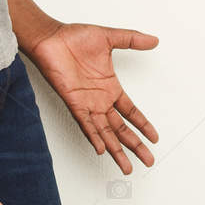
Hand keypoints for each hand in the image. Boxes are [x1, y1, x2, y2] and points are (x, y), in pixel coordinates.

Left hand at [26, 23, 159, 174]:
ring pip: (106, 133)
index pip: (131, 111)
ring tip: (127, 166)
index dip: (143, 125)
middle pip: (121, 129)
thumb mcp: (110, 37)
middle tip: (148, 161)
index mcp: (110, 87)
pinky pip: (86, 124)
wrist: (51, 38)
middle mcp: (100, 100)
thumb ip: (132, 40)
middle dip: (135, 145)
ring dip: (117, 150)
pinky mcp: (74, 103)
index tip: (154, 138)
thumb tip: (153, 40)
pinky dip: (94, 137)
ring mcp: (87, 104)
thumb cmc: (75, 38)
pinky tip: (102, 150)